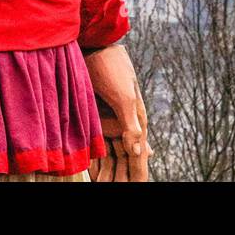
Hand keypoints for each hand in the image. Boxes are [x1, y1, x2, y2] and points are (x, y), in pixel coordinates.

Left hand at [83, 44, 149, 181]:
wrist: (94, 46)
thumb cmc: (111, 69)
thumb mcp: (122, 97)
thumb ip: (131, 125)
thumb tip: (142, 152)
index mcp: (136, 120)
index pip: (139, 156)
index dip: (139, 174)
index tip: (138, 188)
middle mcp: (125, 122)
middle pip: (126, 158)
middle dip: (123, 175)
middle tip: (115, 188)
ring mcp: (110, 118)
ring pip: (112, 153)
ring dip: (109, 169)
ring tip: (103, 184)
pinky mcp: (96, 114)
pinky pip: (99, 142)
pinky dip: (97, 157)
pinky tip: (92, 168)